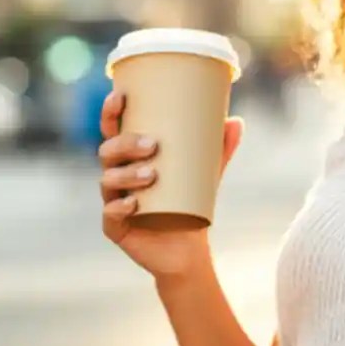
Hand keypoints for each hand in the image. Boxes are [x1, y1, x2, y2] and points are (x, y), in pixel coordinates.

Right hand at [98, 90, 244, 283]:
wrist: (188, 249)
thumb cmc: (191, 202)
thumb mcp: (207, 172)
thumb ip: (220, 147)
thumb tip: (236, 121)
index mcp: (130, 157)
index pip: (113, 130)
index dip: (111, 113)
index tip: (121, 96)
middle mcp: (116, 175)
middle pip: (108, 152)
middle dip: (126, 144)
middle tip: (152, 144)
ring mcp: (113, 201)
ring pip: (108, 180)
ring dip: (126, 174)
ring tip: (151, 174)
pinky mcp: (115, 227)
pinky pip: (109, 215)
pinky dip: (119, 208)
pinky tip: (132, 204)